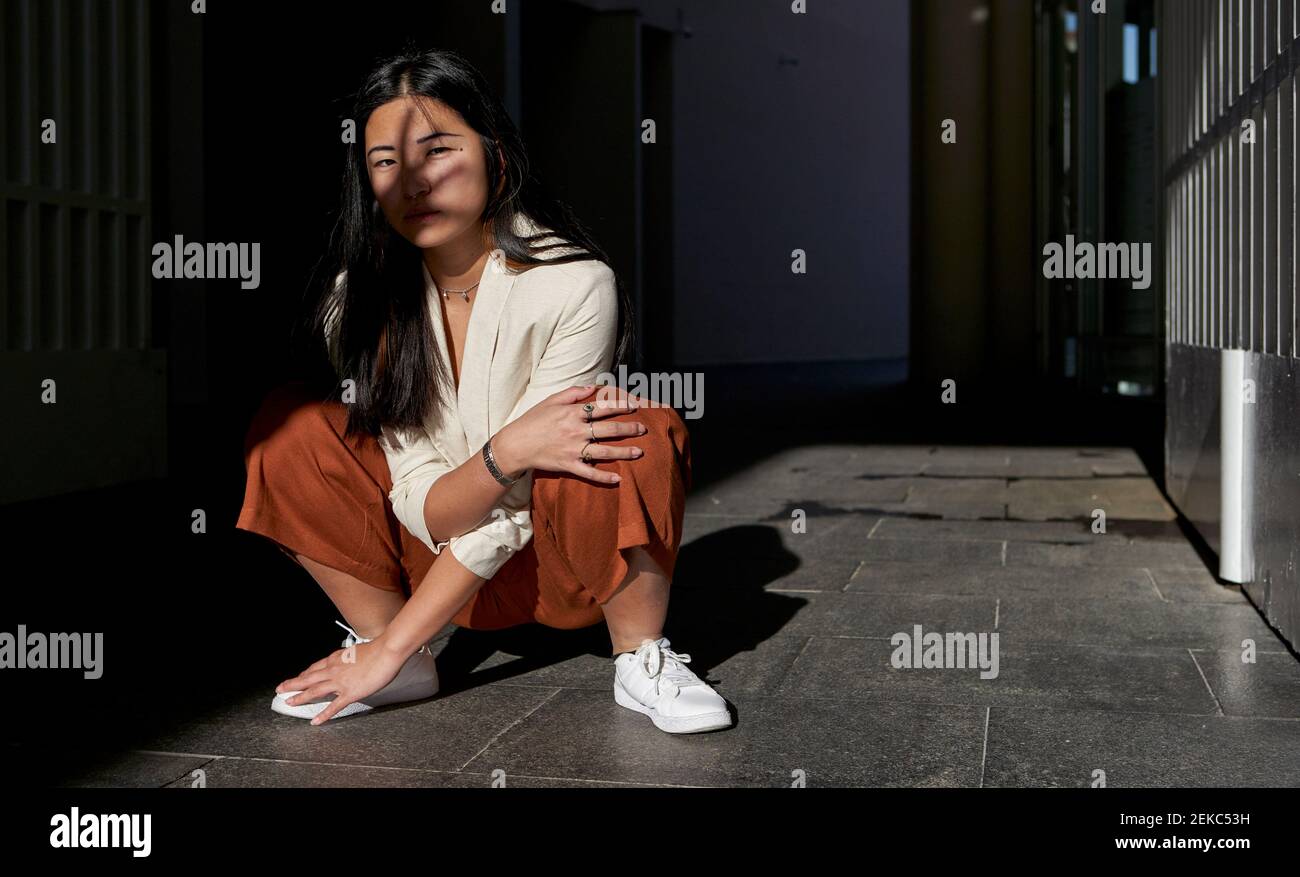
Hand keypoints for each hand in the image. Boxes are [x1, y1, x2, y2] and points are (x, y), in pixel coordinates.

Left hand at [274, 637, 407, 725]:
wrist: (386, 651)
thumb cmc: (378, 649)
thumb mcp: (357, 651)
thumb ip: (350, 659)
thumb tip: (351, 663)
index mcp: (336, 658)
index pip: (315, 667)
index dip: (304, 674)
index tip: (298, 678)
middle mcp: (333, 670)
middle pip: (308, 678)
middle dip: (292, 684)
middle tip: (280, 689)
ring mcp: (340, 682)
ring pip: (314, 691)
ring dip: (300, 697)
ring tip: (289, 702)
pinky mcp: (350, 693)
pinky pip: (333, 707)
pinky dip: (323, 715)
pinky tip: (315, 721)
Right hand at [494, 385, 646, 484]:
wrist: (515, 445)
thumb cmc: (532, 421)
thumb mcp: (550, 401)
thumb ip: (572, 393)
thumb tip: (593, 387)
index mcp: (572, 413)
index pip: (603, 407)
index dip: (621, 406)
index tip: (635, 406)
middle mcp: (576, 431)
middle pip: (609, 429)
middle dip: (629, 428)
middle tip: (643, 429)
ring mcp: (573, 449)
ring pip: (604, 451)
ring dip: (624, 452)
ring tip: (639, 452)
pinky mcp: (568, 465)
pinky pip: (589, 473)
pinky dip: (604, 477)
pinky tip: (618, 480)